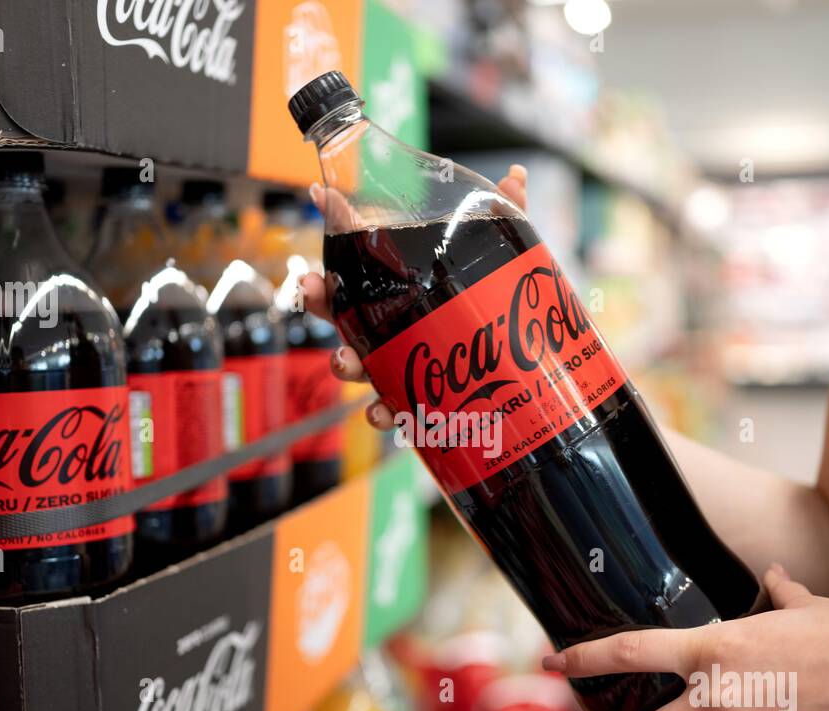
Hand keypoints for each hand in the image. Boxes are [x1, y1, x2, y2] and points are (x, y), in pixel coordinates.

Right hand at [303, 164, 530, 430]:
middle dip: (319, 302)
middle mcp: (391, 329)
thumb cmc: (493, 309)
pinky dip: (385, 417)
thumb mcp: (499, 262)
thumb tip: (515, 175)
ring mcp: (400, 366)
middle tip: (308, 289)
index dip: (339, 224)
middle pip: (342, 313)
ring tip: (345, 361)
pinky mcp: (418, 404)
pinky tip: (386, 414)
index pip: (360, 260)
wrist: (520, 370)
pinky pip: (393, 414)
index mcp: (401, 291)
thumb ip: (504, 221)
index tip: (316, 201)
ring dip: (343, 363)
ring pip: (357, 366)